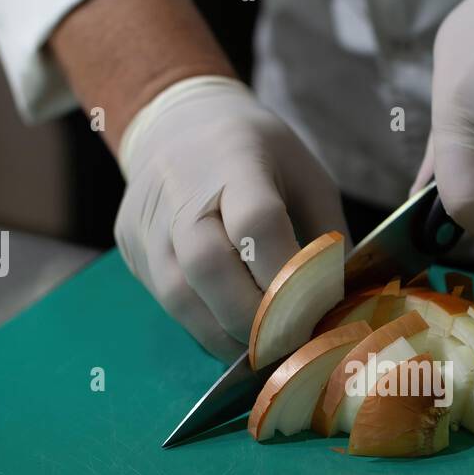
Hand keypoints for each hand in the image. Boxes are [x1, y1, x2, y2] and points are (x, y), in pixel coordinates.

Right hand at [115, 76, 347, 358]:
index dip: (286, 276)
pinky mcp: (131, 248)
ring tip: (262, 351)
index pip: (257, 223)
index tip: (314, 312)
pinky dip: (202, 326)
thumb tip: (342, 305)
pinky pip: (164, 300)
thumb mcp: (307, 176)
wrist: (177, 122)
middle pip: (207, 265)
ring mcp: (147, 220)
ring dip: (225, 335)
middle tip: (287, 343)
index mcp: (235, 159)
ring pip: (178, 296)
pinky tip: (232, 334)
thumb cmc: (258, 153)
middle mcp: (180, 188)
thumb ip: (326, 237)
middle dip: (253, 317)